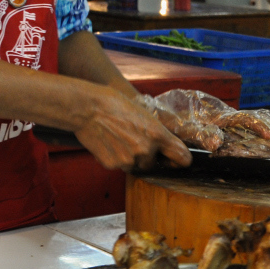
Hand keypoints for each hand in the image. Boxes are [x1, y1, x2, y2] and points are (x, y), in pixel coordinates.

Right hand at [73, 88, 191, 172]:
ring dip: (128, 157)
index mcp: (158, 134)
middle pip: (152, 163)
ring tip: (115, 138)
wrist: (87, 107)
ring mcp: (129, 159)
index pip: (183, 158)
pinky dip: (113, 157)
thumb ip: (155, 132)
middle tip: (130, 139)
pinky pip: (117, 165)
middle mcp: (146, 150)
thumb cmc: (113, 103)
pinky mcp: (113, 165)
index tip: (174, 160)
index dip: (180, 160)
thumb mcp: (142, 113)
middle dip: (144, 155)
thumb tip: (162, 146)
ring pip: (134, 165)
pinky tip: (106, 142)